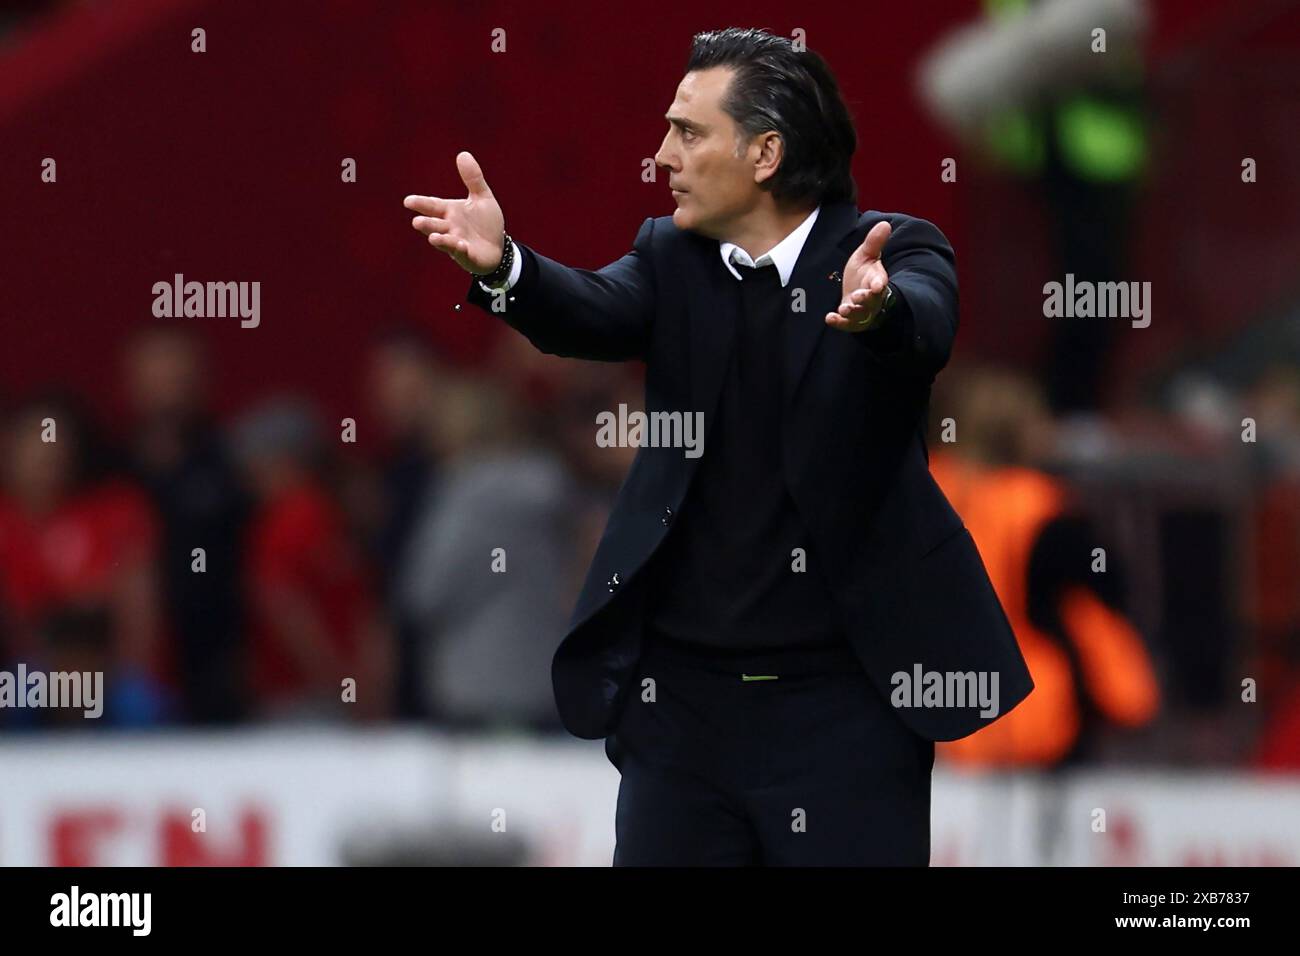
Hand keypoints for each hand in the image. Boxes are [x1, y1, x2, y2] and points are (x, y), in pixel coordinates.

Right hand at [404, 151, 505, 274]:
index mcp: (450, 212)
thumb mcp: (482, 198)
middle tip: (416, 222)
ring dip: (439, 240)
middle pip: (434, 224)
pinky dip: (459, 248)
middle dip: (426, 224)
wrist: (498, 248)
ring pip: (445, 241)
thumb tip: (463, 154)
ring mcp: (457, 242)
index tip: (408, 201)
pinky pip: (461, 252)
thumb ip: (473, 178)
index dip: (421, 204)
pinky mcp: (467, 255)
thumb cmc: (486, 223)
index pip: (432, 206)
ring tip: (432, 237)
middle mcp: (450, 227)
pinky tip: (461, 244)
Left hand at [825, 220, 891, 332]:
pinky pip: (847, 325)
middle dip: (866, 299)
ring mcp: (863, 311)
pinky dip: (839, 322)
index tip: (878, 285)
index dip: (879, 284)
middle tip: (857, 296)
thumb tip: (885, 223)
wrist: (857, 291)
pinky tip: (829, 317)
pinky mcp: (852, 321)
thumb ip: (874, 242)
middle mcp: (872, 298)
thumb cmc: (864, 272)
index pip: (881, 282)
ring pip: (861, 315)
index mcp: (877, 280)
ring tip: (844, 308)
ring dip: (853, 312)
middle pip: (872, 301)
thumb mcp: (867, 255)